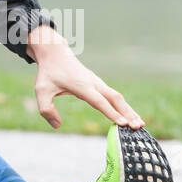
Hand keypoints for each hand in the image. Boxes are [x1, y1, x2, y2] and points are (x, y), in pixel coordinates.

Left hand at [26, 25, 143, 129]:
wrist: (55, 54)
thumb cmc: (48, 73)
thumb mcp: (41, 91)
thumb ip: (47, 110)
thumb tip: (57, 126)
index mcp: (81, 86)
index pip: (99, 102)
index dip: (111, 113)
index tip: (123, 124)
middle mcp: (93, 83)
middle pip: (115, 99)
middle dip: (128, 113)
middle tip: (138, 127)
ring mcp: (97, 83)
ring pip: (117, 97)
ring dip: (129, 110)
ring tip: (140, 124)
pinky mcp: (98, 84)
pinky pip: (114, 96)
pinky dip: (123, 106)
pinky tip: (129, 117)